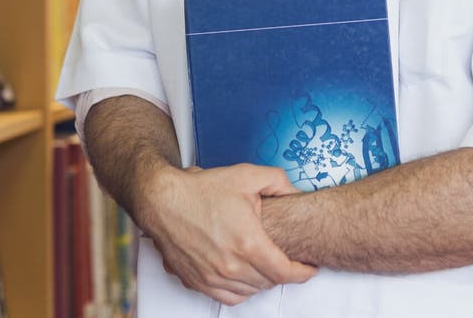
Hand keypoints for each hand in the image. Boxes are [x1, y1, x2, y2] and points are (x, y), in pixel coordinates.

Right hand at [141, 162, 317, 305]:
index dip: (302, 273)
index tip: (309, 268)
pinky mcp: (197, 282)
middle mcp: (231, 266)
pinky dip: (240, 290)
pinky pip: (228, 297)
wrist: (163, 201)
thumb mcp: (246, 176)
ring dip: (261, 282)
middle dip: (282, 272)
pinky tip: (243, 276)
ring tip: (265, 265)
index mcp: (248, 243)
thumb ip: (277, 181)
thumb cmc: (200, 190)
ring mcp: (213, 277)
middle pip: (268, 282)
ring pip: (249, 292)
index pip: (284, 271)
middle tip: (287, 259)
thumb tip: (295, 191)